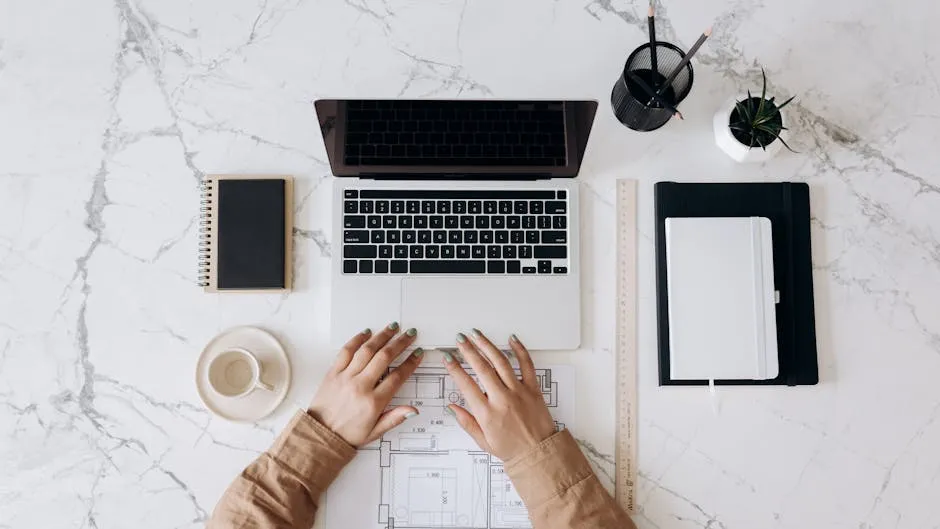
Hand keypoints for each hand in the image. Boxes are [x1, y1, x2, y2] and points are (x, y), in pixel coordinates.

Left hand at [308, 323, 424, 446]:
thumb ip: (394, 418)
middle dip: (400, 343)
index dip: (410, 363)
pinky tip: (366, 333)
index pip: (397, 377)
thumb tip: (413, 410)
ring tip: (392, 328)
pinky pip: (346, 351)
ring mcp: (345, 377)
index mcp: (373, 402)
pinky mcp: (333, 373)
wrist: (320, 435)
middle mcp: (360, 386)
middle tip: (409, 334)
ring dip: (382, 336)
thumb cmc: (347, 434)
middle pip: (384, 358)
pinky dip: (357, 340)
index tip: (417, 353)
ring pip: (367, 350)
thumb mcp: (375, 432)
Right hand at [443, 329, 555, 460]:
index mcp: (487, 414)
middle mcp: (502, 399)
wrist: (539, 453)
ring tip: (477, 335)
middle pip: (482, 368)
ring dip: (487, 345)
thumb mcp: (483, 441)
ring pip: (501, 362)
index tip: (448, 358)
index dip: (455, 369)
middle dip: (468, 350)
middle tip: (460, 339)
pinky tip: (511, 339)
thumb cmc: (512, 449)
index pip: (466, 385)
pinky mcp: (533, 389)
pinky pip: (527, 365)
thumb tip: (452, 407)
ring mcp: (519, 392)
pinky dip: (519, 350)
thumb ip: (466, 422)